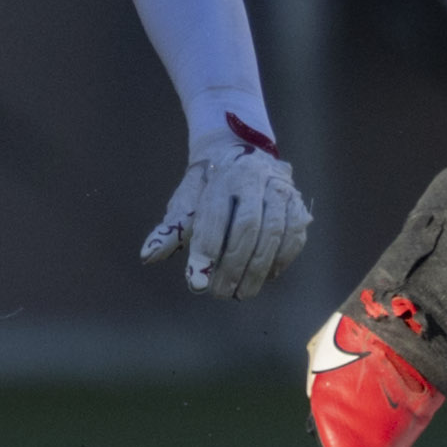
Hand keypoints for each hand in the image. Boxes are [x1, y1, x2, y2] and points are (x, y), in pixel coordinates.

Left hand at [138, 116, 311, 298]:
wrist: (239, 152)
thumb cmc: (207, 186)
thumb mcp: (187, 200)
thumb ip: (170, 229)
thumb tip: (148, 256)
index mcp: (224, 174)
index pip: (214, 215)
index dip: (206, 249)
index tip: (196, 281)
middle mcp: (256, 177)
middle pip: (247, 227)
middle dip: (232, 266)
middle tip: (218, 294)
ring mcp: (281, 189)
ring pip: (273, 234)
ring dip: (257, 270)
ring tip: (241, 294)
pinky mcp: (298, 204)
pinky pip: (294, 236)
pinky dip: (280, 261)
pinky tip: (265, 278)